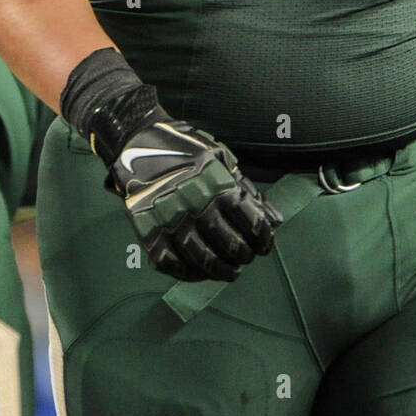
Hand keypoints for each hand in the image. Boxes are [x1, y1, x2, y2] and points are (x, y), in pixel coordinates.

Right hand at [89, 89, 281, 281]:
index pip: (250, 221)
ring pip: (201, 258)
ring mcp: (170, 219)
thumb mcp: (222, 161)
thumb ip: (247, 190)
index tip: (263, 246)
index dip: (262, 238)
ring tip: (229, 272)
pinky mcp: (149, 230)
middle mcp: (195, 204)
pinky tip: (200, 271)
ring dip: (219, 270)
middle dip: (242, 256)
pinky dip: (188, 273)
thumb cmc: (188, 152)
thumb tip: (276, 219)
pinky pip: (171, 263)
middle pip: (228, 244)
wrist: (139, 142)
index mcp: (217, 185)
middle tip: (245, 259)